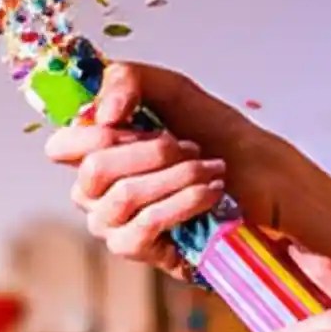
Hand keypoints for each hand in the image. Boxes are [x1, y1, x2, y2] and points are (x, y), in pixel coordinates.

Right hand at [45, 62, 304, 272]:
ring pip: (120, 198)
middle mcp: (97, 190)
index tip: (136, 122)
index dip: (93, 133)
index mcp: (98, 150)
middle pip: (91, 171)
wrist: (269, 183)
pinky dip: (181, 203)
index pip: (61, 147)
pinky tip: (210, 194)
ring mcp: (115, 223)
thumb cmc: (219, 139)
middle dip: (148, 152)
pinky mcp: (141, 251)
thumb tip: (102, 113)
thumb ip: (127, 80)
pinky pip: (143, 227)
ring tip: (211, 169)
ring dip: (174, 176)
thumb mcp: (174, 93)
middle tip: (188, 146)